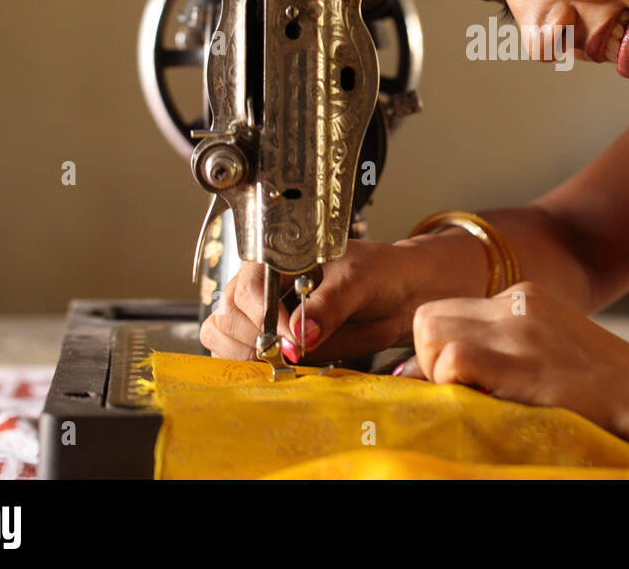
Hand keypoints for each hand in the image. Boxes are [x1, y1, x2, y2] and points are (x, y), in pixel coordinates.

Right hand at [198, 238, 433, 362]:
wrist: (402, 297)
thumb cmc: (381, 273)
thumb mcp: (359, 281)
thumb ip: (329, 305)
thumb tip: (300, 334)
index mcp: (279, 258)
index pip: (248, 286)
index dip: (261, 314)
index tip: (287, 336)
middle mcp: (264, 287)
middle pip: (227, 316)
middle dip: (250, 340)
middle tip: (283, 354)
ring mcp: (265, 318)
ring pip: (226, 339)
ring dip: (246, 357)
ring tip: (280, 362)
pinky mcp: (275, 344)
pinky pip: (246, 360)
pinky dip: (253, 369)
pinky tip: (278, 370)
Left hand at [395, 281, 628, 435]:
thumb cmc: (604, 390)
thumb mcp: (550, 353)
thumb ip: (500, 352)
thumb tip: (434, 374)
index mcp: (522, 297)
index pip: (446, 310)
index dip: (437, 348)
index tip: (454, 381)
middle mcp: (514, 302)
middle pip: (428, 315)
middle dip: (428, 356)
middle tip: (458, 390)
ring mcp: (517, 329)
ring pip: (429, 331)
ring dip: (435, 369)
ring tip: (471, 396)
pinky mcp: (521, 361)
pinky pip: (452, 359)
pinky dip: (449, 383)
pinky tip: (480, 401)